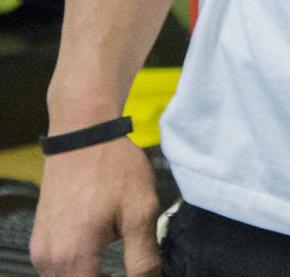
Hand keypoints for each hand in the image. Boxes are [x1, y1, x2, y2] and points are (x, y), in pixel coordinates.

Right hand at [30, 138, 160, 275]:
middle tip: (128, 270)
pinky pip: (56, 268)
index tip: (133, 275)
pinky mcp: (40, 238)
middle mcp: (49, 259)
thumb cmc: (111, 165)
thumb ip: (144, 258)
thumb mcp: (140, 211)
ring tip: (114, 266)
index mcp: (73, 257)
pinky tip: (97, 253)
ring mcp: (41, 249)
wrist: (84, 133)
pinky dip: (77, 268)